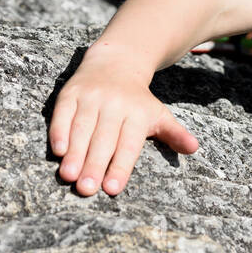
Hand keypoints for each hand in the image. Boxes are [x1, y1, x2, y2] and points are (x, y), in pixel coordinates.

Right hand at [50, 50, 198, 195]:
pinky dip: (59, 131)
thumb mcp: (159, 114)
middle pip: (104, 140)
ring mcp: (91, 98)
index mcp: (137, 114)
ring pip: (82, 128)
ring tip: (68, 176)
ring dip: (75, 153)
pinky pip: (63, 114)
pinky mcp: (71, 93)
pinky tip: (57, 151)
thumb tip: (193, 148)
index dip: (120, 167)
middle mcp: (115, 105)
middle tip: (86, 190)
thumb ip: (173, 134)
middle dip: (94, 165)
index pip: (128, 146)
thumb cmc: (138, 100)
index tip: (112, 189)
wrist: (117, 62)